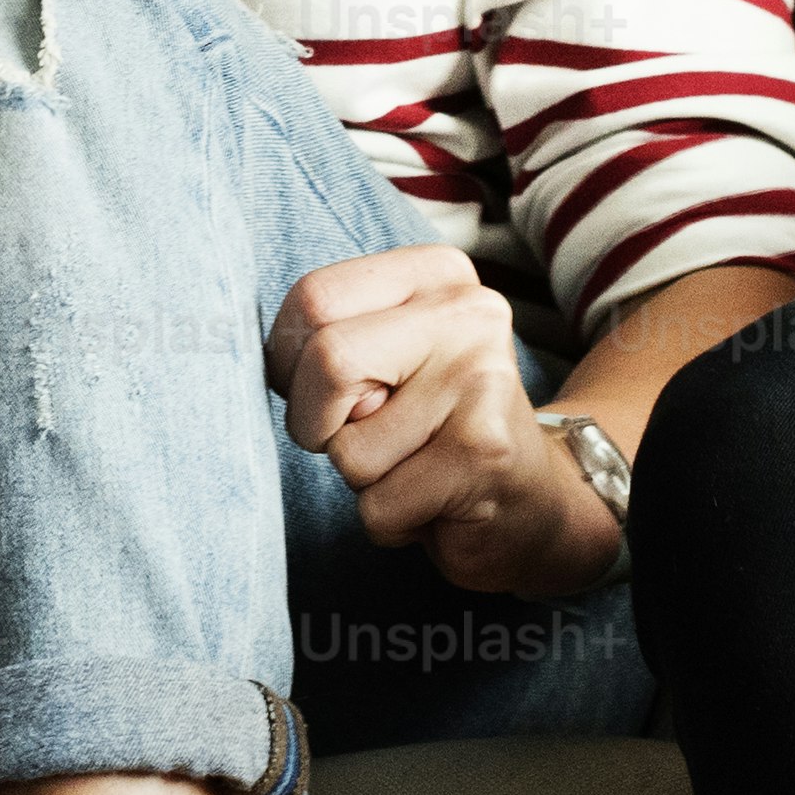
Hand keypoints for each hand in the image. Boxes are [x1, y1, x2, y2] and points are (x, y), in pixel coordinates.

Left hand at [268, 245, 616, 595]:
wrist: (533, 501)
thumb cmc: (434, 426)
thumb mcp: (385, 357)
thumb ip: (329, 338)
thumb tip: (260, 362)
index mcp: (436, 272)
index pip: (312, 298)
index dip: (291, 362)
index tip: (328, 391)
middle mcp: (468, 311)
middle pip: (326, 360)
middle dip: (318, 424)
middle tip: (366, 436)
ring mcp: (481, 380)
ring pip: (348, 449)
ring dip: (364, 481)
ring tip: (417, 466)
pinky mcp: (485, 453)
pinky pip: (378, 507)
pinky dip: (391, 522)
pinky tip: (436, 500)